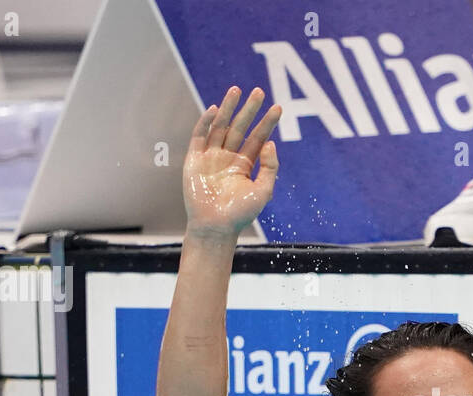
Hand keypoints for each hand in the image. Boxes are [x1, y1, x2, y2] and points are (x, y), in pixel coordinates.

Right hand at [183, 86, 281, 238]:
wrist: (216, 227)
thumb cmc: (240, 213)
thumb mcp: (263, 190)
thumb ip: (270, 167)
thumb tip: (270, 143)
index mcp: (244, 165)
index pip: (257, 138)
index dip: (267, 123)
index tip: (277, 108)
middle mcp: (228, 157)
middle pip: (240, 127)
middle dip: (249, 110)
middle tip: (258, 91)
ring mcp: (211, 157)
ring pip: (221, 127)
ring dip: (228, 108)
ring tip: (237, 90)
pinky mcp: (195, 160)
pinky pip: (200, 137)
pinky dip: (206, 123)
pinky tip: (216, 110)